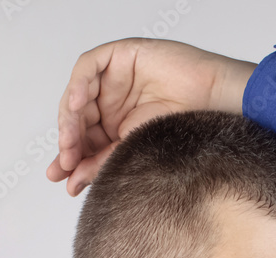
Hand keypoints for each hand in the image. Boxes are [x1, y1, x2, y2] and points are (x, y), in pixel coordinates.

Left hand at [46, 38, 257, 195]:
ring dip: (69, 118)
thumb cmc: (185, 127)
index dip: (69, 156)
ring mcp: (114, 79)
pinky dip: (78, 85)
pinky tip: (76, 106)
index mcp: (115, 125)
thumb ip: (101, 164)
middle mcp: (111, 101)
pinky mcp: (120, 56)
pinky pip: (88, 67)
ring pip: (78, 94)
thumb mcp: (134, 151)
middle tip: (66, 160)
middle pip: (76, 118)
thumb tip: (70, 184)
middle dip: (67, 139)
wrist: (214, 105)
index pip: (83, 139)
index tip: (61, 176)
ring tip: (69, 141)